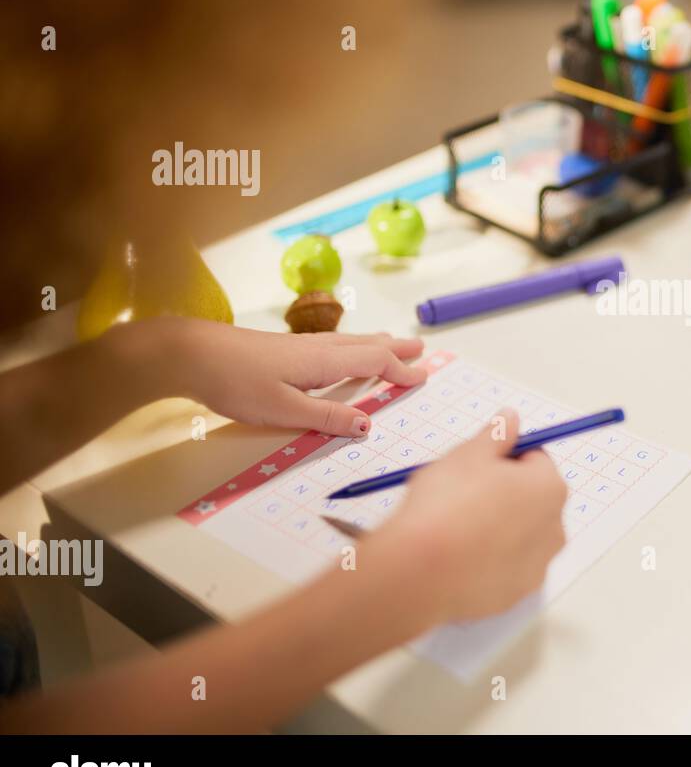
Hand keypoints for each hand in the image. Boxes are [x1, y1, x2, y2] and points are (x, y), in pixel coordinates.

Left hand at [148, 318, 426, 436]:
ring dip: (377, 344)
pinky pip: (335, 344)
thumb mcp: (283, 409)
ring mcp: (300, 345)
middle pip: (367, 344)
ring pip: (350, 341)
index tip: (423, 378)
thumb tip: (367, 425)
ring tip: (392, 344)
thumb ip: (326, 418)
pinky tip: (344, 352)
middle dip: (395, 349)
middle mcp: (318, 348)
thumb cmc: (236, 382)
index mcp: (324, 361)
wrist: (191, 354)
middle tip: (421, 350)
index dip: (400, 371)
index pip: (374, 361)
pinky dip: (355, 346)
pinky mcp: (285, 348)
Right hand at [364, 409, 566, 628]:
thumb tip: (511, 419)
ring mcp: (537, 565)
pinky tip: (459, 557)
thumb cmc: (446, 504)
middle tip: (461, 495)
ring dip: (498, 527)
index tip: (477, 465)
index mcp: (549, 487)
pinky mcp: (516, 594)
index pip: (536, 459)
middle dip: (505, 493)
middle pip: (532, 499)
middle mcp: (555, 527)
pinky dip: (489, 560)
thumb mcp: (468, 454)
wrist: (419, 570)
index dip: (505, 458)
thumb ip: (496, 435)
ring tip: (456, 528)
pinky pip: (505, 568)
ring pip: (520, 535)